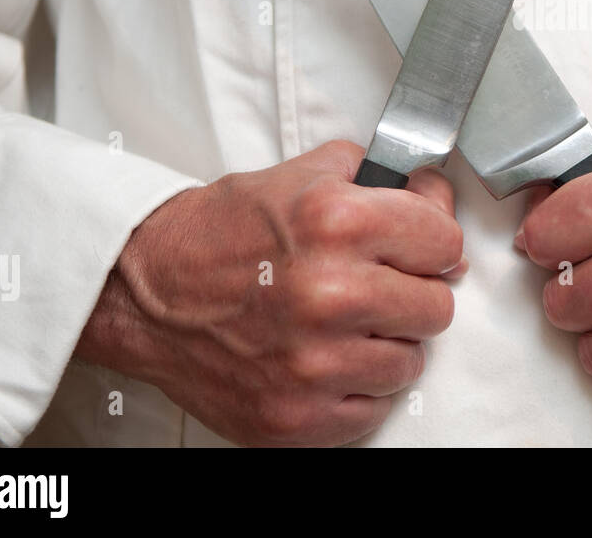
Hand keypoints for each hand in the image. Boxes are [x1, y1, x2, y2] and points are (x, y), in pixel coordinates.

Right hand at [77, 140, 463, 445]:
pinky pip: (375, 410)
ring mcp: (314, 363)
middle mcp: (329, 293)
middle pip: (437, 308)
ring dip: (384, 344)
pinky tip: (324, 358)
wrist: (145, 294)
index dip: (431, 242)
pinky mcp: (297, 417)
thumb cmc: (223, 235)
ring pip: (409, 362)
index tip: (416, 247)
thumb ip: (382, 179)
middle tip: (374, 286)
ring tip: (341, 323)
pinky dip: (356, 387)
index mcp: (337, 223)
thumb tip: (437, 199)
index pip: (446, 242)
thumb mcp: (303, 176)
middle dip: (411, 293)